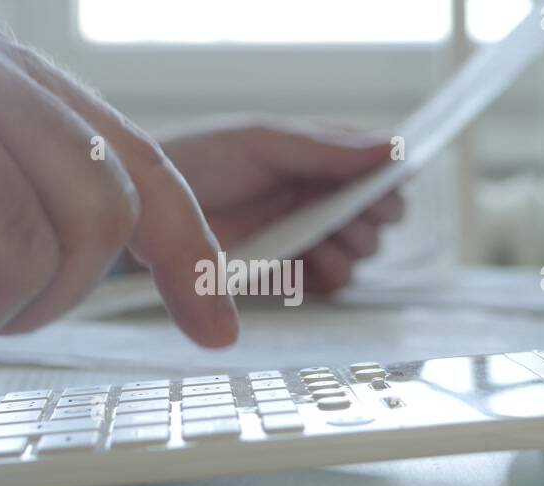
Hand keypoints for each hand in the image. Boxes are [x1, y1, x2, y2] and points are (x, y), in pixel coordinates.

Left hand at [162, 118, 403, 291]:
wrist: (149, 208)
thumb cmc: (201, 162)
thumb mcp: (264, 143)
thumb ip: (326, 149)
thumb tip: (394, 147)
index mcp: (321, 160)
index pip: (380, 171)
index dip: (389, 180)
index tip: (381, 187)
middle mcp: (319, 199)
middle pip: (381, 217)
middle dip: (372, 216)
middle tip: (344, 212)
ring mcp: (307, 238)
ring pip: (362, 252)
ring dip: (351, 245)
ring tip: (319, 234)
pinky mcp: (290, 274)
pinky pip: (332, 283)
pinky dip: (329, 273)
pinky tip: (308, 258)